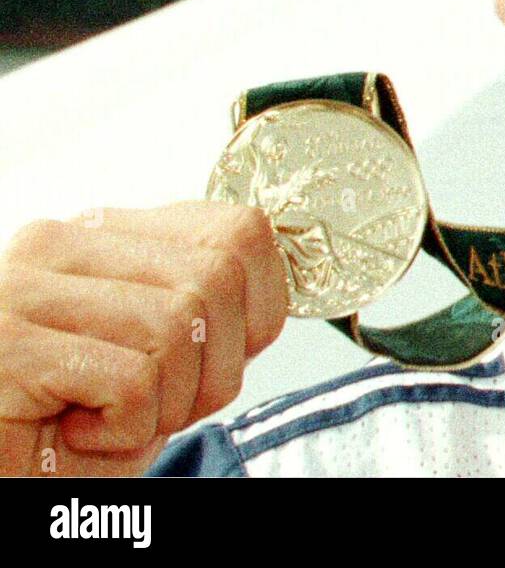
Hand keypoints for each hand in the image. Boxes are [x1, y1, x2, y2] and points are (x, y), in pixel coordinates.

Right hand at [0, 201, 287, 476]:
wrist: (6, 476)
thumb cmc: (71, 423)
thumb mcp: (158, 351)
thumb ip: (206, 300)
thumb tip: (276, 286)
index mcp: (104, 232)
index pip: (239, 229)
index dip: (260, 307)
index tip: (222, 357)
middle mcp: (60, 242)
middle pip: (218, 276)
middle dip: (219, 365)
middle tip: (164, 403)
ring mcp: (26, 288)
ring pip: (178, 327)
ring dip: (169, 402)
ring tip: (116, 419)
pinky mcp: (8, 345)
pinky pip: (134, 380)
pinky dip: (127, 427)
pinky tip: (80, 431)